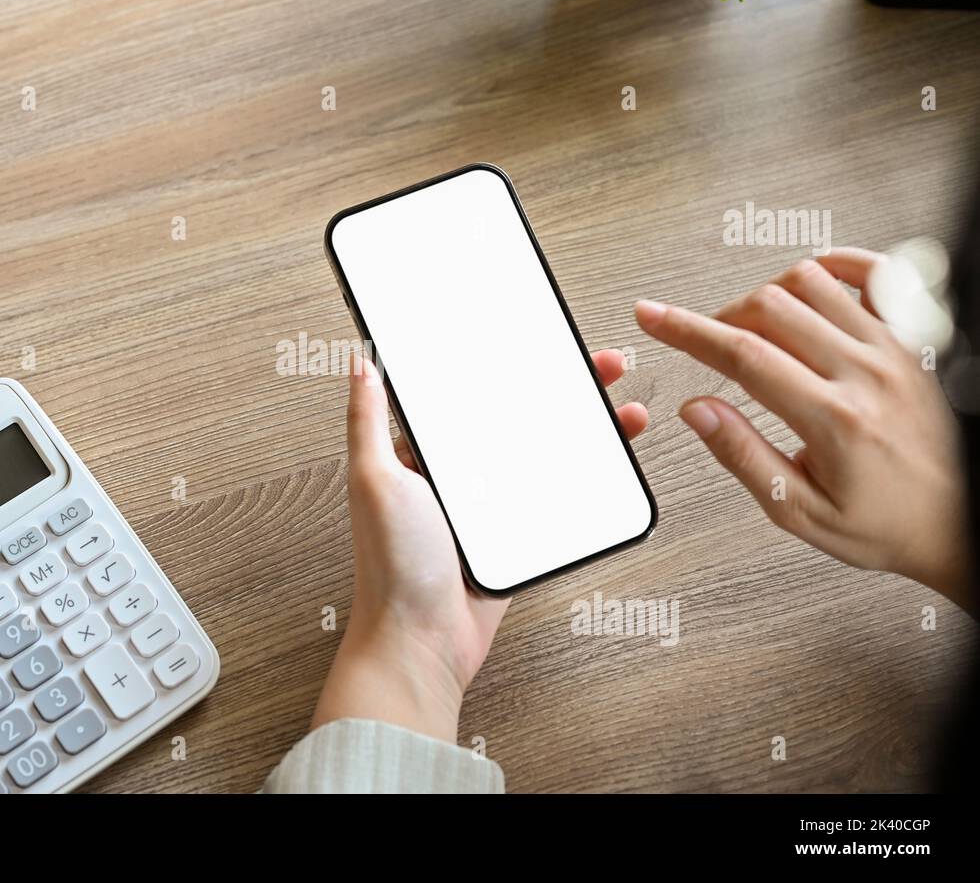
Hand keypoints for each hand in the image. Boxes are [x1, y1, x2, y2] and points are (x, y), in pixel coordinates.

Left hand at [311, 350, 648, 741]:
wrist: (422, 642)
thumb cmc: (390, 566)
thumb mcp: (373, 479)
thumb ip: (367, 420)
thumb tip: (360, 362)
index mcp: (419, 455)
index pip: (469, 396)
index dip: (506, 365)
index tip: (539, 341)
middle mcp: (454, 478)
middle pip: (517, 420)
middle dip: (561, 391)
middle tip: (604, 367)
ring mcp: (487, 510)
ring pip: (543, 458)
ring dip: (584, 433)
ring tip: (625, 413)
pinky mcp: (512, 540)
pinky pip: (552, 502)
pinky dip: (583, 482)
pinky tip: (609, 464)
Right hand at [635, 249, 972, 613]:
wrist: (959, 524)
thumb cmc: (887, 523)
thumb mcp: (799, 511)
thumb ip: (742, 455)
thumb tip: (697, 410)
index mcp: (833, 420)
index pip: (742, 355)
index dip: (686, 330)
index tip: (653, 317)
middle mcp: (866, 374)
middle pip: (770, 308)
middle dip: (720, 317)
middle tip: (706, 341)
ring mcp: (893, 350)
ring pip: (811, 282)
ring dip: (765, 294)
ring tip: (754, 325)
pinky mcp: (911, 340)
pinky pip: (874, 274)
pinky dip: (834, 263)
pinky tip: (810, 279)